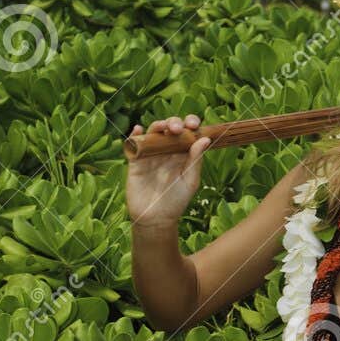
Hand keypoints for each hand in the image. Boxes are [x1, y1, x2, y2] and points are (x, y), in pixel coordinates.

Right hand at [125, 113, 211, 228]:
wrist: (156, 218)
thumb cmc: (177, 201)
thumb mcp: (190, 181)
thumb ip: (196, 160)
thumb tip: (205, 139)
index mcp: (184, 153)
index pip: (188, 132)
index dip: (191, 123)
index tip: (194, 125)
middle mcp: (168, 150)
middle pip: (170, 128)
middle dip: (174, 122)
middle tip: (177, 129)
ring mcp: (151, 154)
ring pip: (153, 132)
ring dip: (157, 125)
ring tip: (162, 127)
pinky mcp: (136, 161)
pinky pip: (134, 144)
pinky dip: (135, 135)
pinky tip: (139, 130)